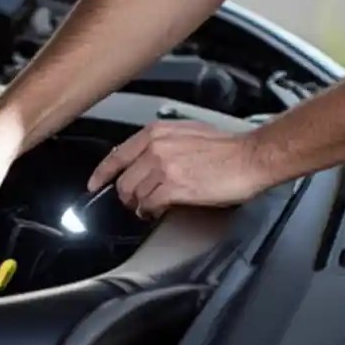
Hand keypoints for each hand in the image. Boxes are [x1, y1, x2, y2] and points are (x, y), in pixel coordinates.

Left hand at [87, 120, 274, 216]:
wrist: (250, 157)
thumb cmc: (226, 147)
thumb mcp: (186, 133)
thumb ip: (161, 143)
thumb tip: (145, 158)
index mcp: (156, 133)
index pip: (117, 155)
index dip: (102, 173)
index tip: (94, 184)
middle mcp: (155, 149)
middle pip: (123, 180)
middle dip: (127, 195)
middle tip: (137, 202)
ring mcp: (162, 168)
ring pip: (133, 194)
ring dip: (139, 205)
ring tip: (150, 207)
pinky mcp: (173, 188)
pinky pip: (148, 205)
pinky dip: (150, 211)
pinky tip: (158, 211)